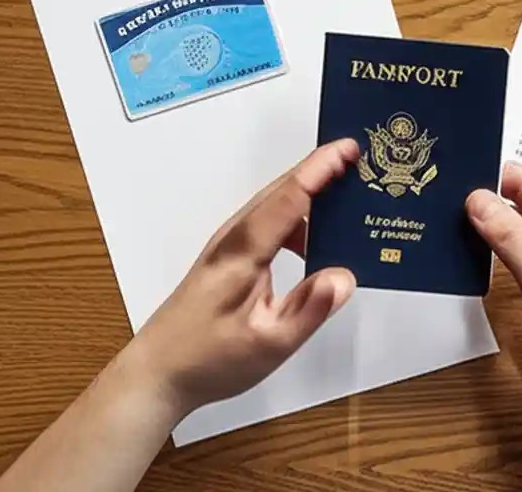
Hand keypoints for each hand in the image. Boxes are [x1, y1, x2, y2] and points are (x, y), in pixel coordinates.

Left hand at [124, 140, 359, 415]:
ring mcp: (229, 246)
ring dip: (310, 195)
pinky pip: (269, 225)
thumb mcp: (269, 344)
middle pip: (282, 190)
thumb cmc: (209, 359)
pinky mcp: (229, 259)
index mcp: (244, 250)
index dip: (321, 168)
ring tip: (350, 199)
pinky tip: (318, 243)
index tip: (354, 148)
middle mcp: (234, 237)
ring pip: (275, 206)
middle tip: (363, 161)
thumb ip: (310, 308)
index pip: (290, 196)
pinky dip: (298, 221)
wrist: (158, 372)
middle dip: (321, 171)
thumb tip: (346, 276)